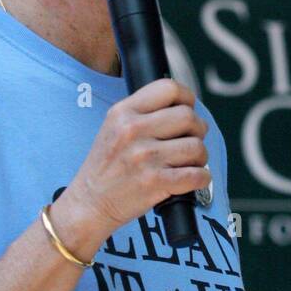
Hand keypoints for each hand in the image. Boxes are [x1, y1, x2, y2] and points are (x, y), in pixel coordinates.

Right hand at [59, 78, 210, 247]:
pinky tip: (193, 178)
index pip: (168, 88)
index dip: (186, 98)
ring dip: (200, 156)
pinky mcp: (155, 182)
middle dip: (197, 129)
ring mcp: (144, 157)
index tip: (187, 109)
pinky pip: (197, 174)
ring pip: (196, 146)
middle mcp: (133, 130)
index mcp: (123, 112)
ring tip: (189, 162)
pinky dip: (202, 178)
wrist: (89, 203)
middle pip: (188, 116)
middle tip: (189, 140)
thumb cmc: (106, 166)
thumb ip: (143, 112)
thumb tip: (184, 105)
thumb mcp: (114, 127)